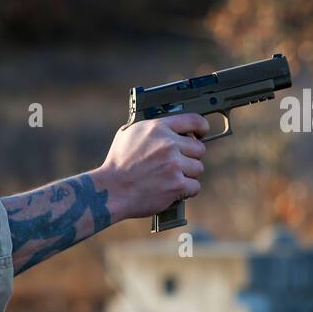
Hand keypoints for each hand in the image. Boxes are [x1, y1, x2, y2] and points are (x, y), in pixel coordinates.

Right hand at [95, 113, 209, 220]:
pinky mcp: (176, 184)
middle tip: (176, 164)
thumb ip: (152, 129)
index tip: (202, 133)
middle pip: (199, 148)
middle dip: (189, 157)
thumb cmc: (117, 165)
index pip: (193, 120)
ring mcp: (174, 164)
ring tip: (170, 178)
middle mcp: (168, 144)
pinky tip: (172, 189)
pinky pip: (195, 186)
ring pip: (198, 168)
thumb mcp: (128, 135)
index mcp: (158, 128)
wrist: (110, 190)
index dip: (201, 127)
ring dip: (187, 175)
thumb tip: (169, 128)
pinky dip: (185, 191)